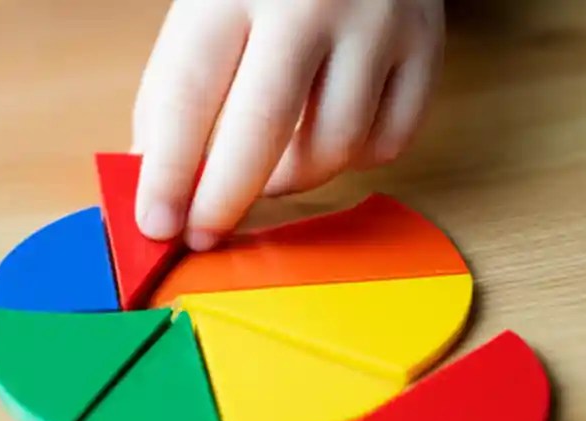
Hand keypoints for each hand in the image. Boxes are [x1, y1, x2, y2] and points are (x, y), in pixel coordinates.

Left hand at [131, 0, 442, 249]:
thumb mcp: (210, 8)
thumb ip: (177, 86)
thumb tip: (159, 183)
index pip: (191, 94)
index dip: (170, 172)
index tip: (158, 224)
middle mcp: (310, 2)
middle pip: (264, 130)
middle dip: (226, 199)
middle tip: (203, 233)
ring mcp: (377, 24)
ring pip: (333, 149)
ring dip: (290, 180)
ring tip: (269, 165)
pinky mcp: (427, 46)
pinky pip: (387, 145)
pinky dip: (352, 159)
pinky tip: (326, 133)